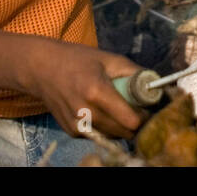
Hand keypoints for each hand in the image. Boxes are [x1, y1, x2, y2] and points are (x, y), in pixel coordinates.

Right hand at [18, 38, 148, 138]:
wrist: (41, 70)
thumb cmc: (77, 60)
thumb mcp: (108, 58)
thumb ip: (133, 72)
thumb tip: (155, 85)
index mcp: (97, 92)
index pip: (130, 121)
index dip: (144, 116)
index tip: (146, 107)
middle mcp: (86, 113)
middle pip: (124, 132)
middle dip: (135, 123)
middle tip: (136, 108)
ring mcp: (77, 126)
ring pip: (113, 136)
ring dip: (121, 126)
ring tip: (118, 107)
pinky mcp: (72, 132)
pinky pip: (99, 135)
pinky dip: (106, 127)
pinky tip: (100, 110)